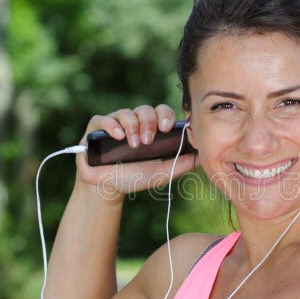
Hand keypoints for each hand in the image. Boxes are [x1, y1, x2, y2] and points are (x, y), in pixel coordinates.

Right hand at [74, 104, 196, 199]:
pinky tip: (118, 136)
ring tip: (134, 144)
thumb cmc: (135, 177)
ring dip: (132, 126)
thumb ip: (181, 164)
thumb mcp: (162, 173)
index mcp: (151, 128)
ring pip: (126, 113)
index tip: (167, 129)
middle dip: (149, 122)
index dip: (166, 116)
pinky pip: (104, 119)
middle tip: (149, 140)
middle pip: (145, 109)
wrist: (108, 188)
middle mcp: (134, 121)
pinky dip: (112, 125)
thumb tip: (202, 155)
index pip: (162, 112)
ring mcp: (115, 123)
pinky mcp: (96, 127)